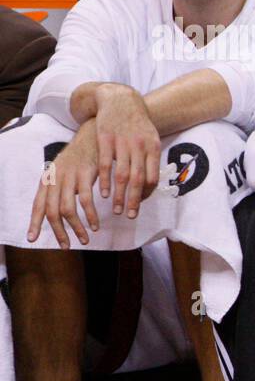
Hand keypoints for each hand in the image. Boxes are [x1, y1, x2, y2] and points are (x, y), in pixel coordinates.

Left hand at [28, 121, 100, 246]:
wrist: (93, 135)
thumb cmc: (80, 158)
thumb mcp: (64, 172)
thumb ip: (58, 190)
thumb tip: (55, 212)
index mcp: (48, 179)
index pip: (38, 205)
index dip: (34, 223)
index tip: (32, 239)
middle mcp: (55, 178)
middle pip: (52, 211)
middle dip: (59, 232)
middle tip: (67, 245)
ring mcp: (70, 176)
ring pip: (68, 208)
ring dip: (77, 227)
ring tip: (86, 237)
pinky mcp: (86, 174)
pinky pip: (86, 199)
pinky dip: (91, 214)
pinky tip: (97, 223)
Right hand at [93, 83, 160, 217]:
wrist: (121, 100)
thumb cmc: (137, 124)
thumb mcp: (150, 138)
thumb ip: (151, 159)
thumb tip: (151, 184)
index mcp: (153, 147)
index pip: (153, 177)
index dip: (147, 193)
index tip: (140, 205)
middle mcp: (139, 146)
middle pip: (138, 179)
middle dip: (135, 200)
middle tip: (130, 216)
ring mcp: (122, 143)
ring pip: (122, 175)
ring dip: (120, 195)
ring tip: (117, 209)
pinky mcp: (105, 139)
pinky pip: (105, 165)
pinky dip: (105, 181)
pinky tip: (103, 194)